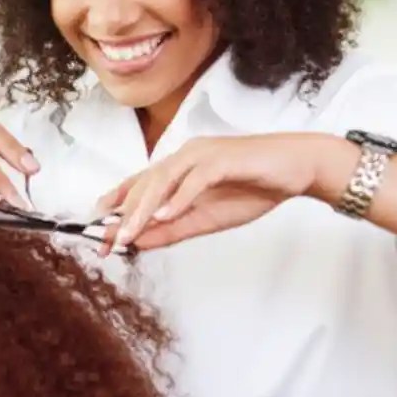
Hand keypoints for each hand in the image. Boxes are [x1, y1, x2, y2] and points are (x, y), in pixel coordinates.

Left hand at [95, 133, 342, 251]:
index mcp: (179, 168)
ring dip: (143, 208)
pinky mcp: (223, 159)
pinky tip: (167, 215)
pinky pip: (196, 178)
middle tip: (106, 242)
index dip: (116, 208)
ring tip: (128, 233)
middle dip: (122, 214)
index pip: (139, 185)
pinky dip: (180, 197)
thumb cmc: (255, 188)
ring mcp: (203, 154)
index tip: (99, 236)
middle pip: (144, 183)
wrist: (297, 168)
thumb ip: (174, 229)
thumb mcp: (208, 219)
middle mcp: (185, 156)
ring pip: (163, 178)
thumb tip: (139, 242)